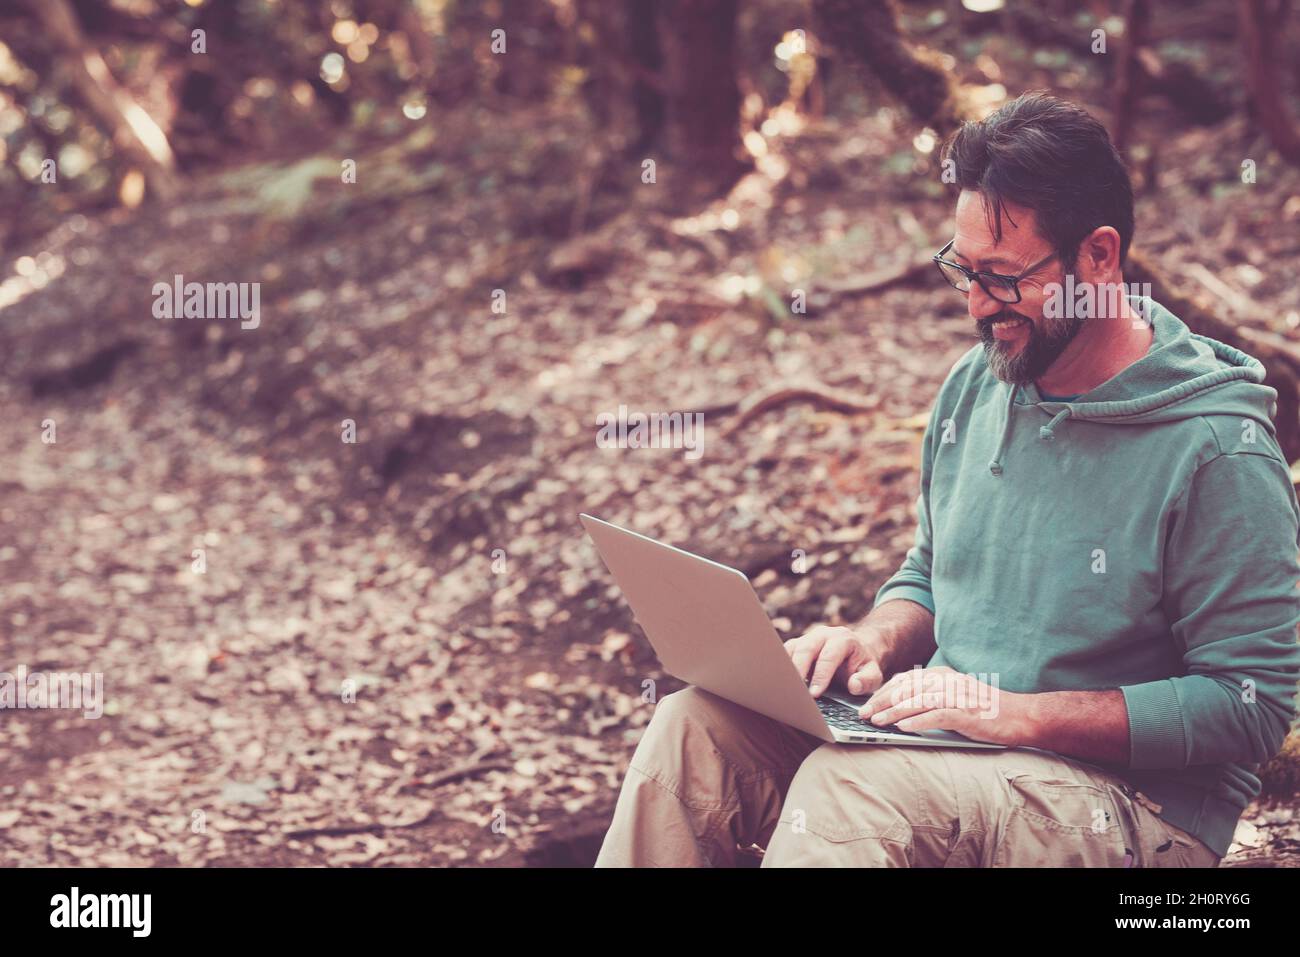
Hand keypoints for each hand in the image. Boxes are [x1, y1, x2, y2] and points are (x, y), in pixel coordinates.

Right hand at [783, 624, 885, 697]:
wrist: (856, 653)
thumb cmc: (862, 666)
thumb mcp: (873, 674)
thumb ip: (867, 680)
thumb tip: (854, 686)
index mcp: (843, 639)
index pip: (829, 656)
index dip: (821, 675)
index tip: (814, 694)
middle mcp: (823, 635)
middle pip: (806, 648)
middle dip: (798, 669)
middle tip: (794, 690)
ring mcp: (808, 638)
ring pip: (792, 648)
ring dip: (785, 667)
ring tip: (783, 687)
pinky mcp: (797, 645)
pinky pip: (784, 653)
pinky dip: (780, 666)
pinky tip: (780, 682)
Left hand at [857, 666, 1034, 746]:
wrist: (1020, 715)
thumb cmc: (985, 710)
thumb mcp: (954, 696)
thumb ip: (931, 696)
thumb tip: (901, 706)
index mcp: (943, 675)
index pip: (905, 680)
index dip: (884, 691)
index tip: (867, 702)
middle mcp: (947, 681)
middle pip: (907, 689)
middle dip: (882, 701)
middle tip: (863, 714)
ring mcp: (957, 696)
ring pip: (918, 701)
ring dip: (894, 712)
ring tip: (877, 721)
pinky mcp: (967, 713)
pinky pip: (937, 715)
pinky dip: (918, 721)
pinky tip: (903, 727)